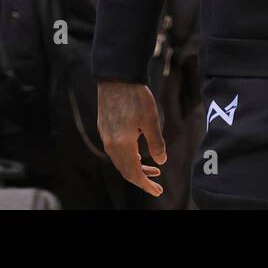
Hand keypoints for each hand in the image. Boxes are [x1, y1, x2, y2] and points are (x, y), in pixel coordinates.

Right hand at [97, 80, 165, 195]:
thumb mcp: (151, 119)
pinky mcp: (105, 127)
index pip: (133, 173)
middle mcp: (110, 143)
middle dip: (141, 179)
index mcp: (121, 144)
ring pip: (120, 160)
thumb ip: (156, 143)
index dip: (145, 184)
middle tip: (156, 185)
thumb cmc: (135, 96)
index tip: (157, 190)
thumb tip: (161, 161)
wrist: (116, 77)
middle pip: (125, 170)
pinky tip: (139, 152)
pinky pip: (116, 151)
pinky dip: (129, 157)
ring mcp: (106, 135)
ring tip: (153, 169)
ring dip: (136, 167)